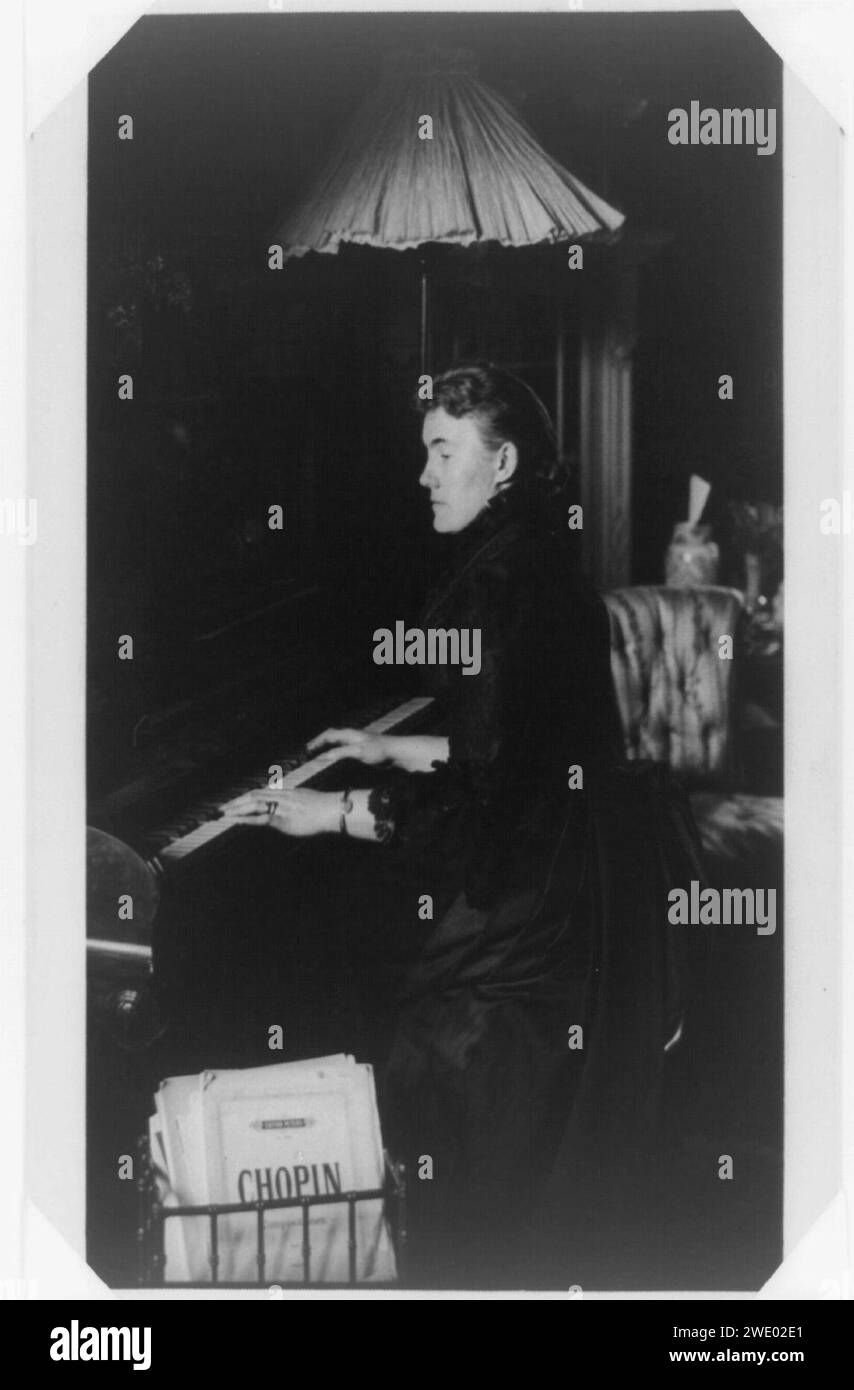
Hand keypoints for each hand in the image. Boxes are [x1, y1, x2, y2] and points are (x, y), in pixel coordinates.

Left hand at [222, 789, 339, 836]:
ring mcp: (280, 807)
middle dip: (235, 802)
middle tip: (220, 808)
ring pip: (253, 804)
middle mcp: (280, 797)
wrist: (332, 809)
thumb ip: (293, 801)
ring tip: (223, 814)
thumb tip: (287, 803)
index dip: (244, 797)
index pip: (259, 792)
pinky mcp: (283, 818)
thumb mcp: (304, 799)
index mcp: (285, 792)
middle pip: (252, 795)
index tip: (233, 802)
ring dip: (236, 809)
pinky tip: (236, 821)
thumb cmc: (322, 807)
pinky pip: (260, 818)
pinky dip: (246, 819)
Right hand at [305, 727, 388, 767]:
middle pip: (330, 737)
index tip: (306, 751)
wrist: (396, 752)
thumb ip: (340, 753)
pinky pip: (343, 748)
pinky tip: (335, 758)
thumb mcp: (358, 751)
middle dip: (319, 743)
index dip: (316, 742)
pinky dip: (335, 752)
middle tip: (309, 752)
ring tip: (317, 755)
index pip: (327, 735)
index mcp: (348, 733)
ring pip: (336, 742)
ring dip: (326, 747)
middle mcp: (350, 736)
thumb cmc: (379, 750)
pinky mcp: (361, 749)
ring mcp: (356, 742)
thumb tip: (323, 756)